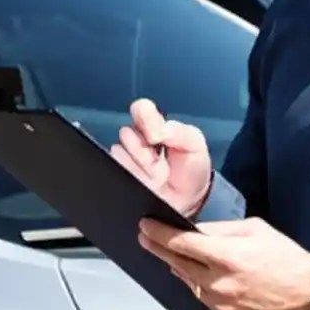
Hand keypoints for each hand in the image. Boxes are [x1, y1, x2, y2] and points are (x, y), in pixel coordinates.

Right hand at [111, 98, 212, 216]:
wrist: (189, 200)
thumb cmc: (192, 166)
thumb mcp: (194, 143)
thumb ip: (177, 131)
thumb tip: (154, 131)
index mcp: (154, 125)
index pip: (140, 109)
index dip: (146, 119)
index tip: (156, 135)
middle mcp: (136, 138)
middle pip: (127, 134)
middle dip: (146, 150)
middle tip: (161, 160)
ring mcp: (126, 158)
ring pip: (119, 153)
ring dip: (141, 167)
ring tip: (157, 175)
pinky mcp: (118, 176)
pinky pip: (115, 170)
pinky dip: (134, 178)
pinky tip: (147, 184)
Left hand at [138, 216, 309, 309]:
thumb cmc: (288, 261)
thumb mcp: (256, 230)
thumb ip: (222, 229)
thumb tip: (197, 230)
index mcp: (227, 256)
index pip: (181, 243)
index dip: (159, 234)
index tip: (146, 226)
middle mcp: (219, 283)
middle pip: (177, 264)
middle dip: (159, 249)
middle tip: (147, 238)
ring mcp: (221, 305)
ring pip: (190, 284)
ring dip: (184, 270)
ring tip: (183, 257)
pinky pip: (206, 300)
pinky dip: (204, 287)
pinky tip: (210, 278)